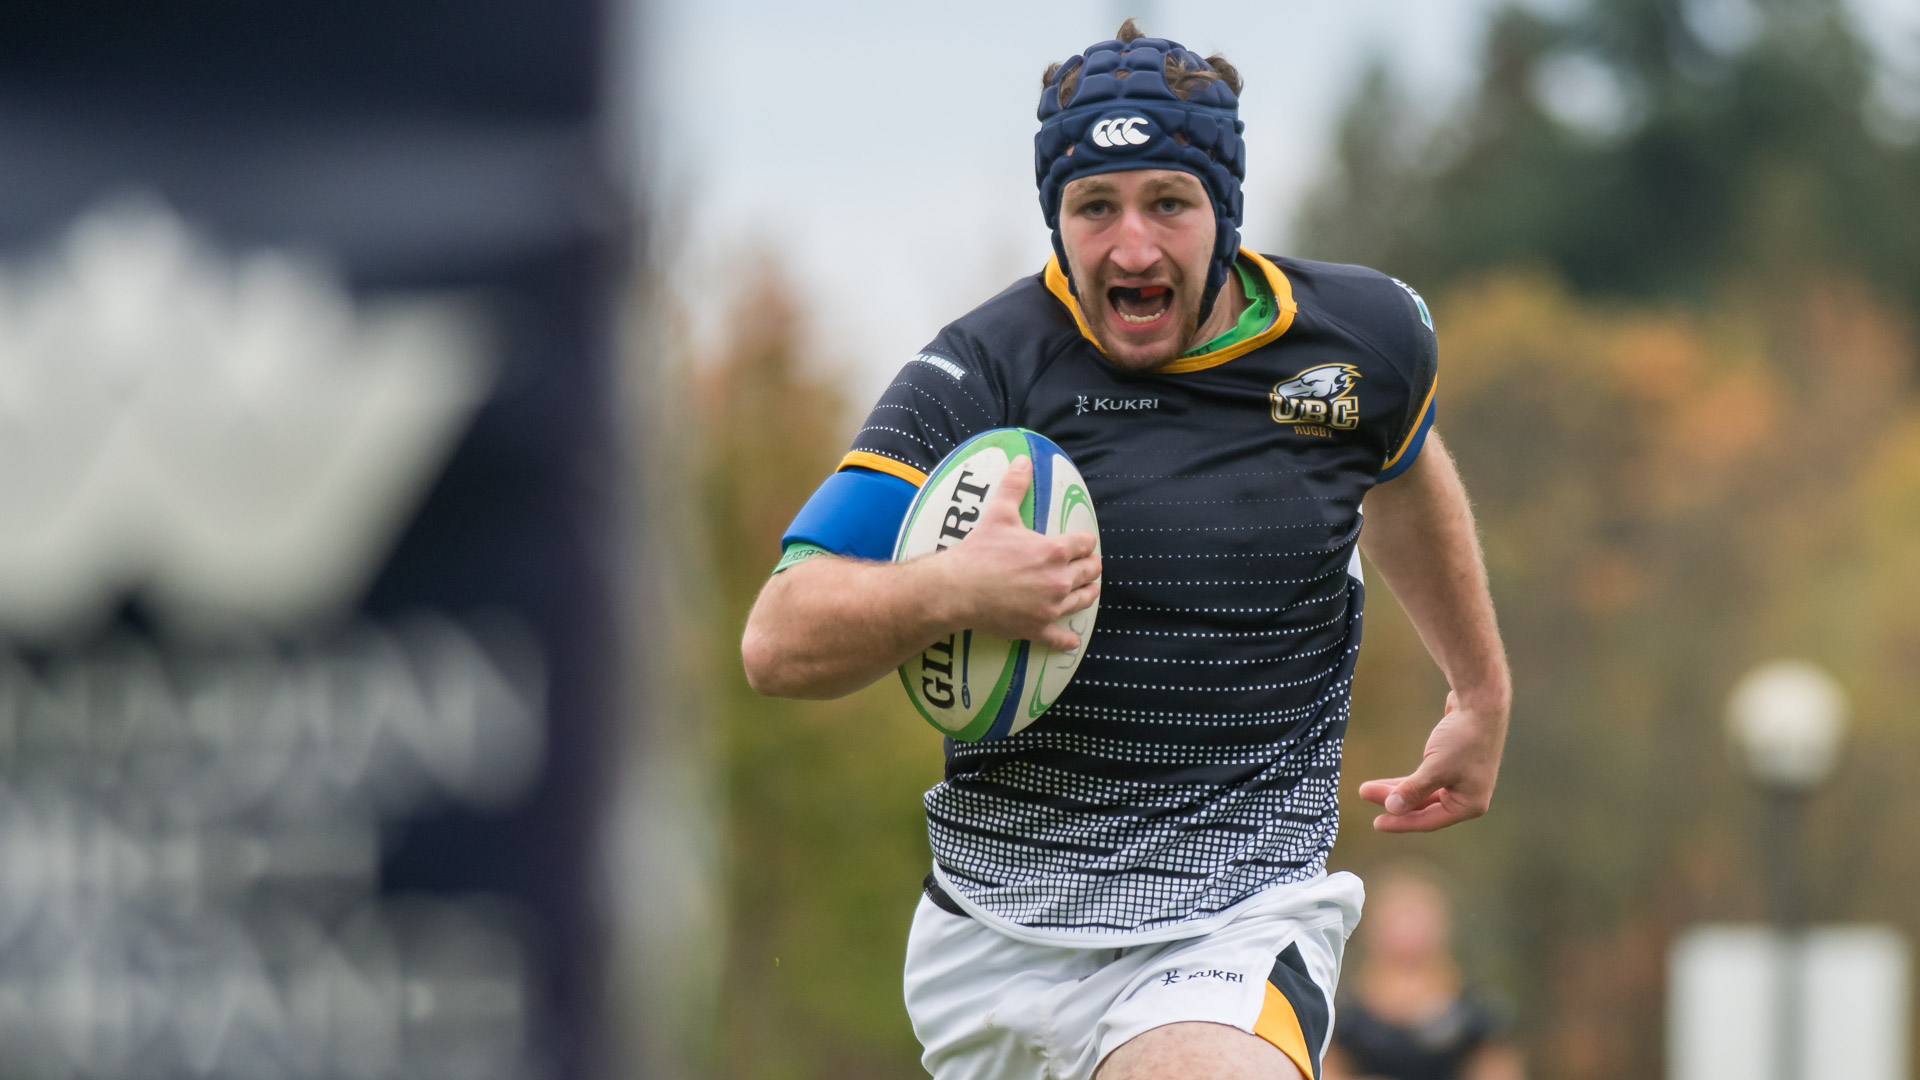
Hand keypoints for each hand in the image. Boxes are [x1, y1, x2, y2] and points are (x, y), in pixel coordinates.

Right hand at [933, 456, 1100, 650]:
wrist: (958, 589)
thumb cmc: (979, 551)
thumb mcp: (999, 513)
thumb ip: (1014, 486)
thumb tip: (1023, 460)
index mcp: (1054, 551)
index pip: (1086, 544)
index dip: (1085, 542)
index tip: (1082, 543)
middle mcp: (1059, 580)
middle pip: (1090, 572)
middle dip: (1089, 567)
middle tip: (1086, 566)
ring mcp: (1050, 607)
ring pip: (1083, 601)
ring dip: (1087, 593)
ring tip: (1087, 590)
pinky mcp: (1038, 628)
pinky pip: (1060, 638)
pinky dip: (1068, 640)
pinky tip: (1072, 640)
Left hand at [1357, 691, 1506, 832]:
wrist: (1481, 702)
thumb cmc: (1463, 737)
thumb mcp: (1435, 768)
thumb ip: (1413, 791)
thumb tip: (1392, 809)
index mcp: (1469, 804)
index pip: (1429, 820)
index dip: (1401, 822)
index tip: (1375, 823)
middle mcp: (1467, 796)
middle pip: (1423, 806)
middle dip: (1393, 800)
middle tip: (1364, 793)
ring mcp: (1461, 781)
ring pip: (1422, 793)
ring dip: (1397, 789)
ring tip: (1368, 787)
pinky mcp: (1453, 766)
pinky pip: (1426, 780)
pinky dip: (1408, 781)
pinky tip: (1389, 782)